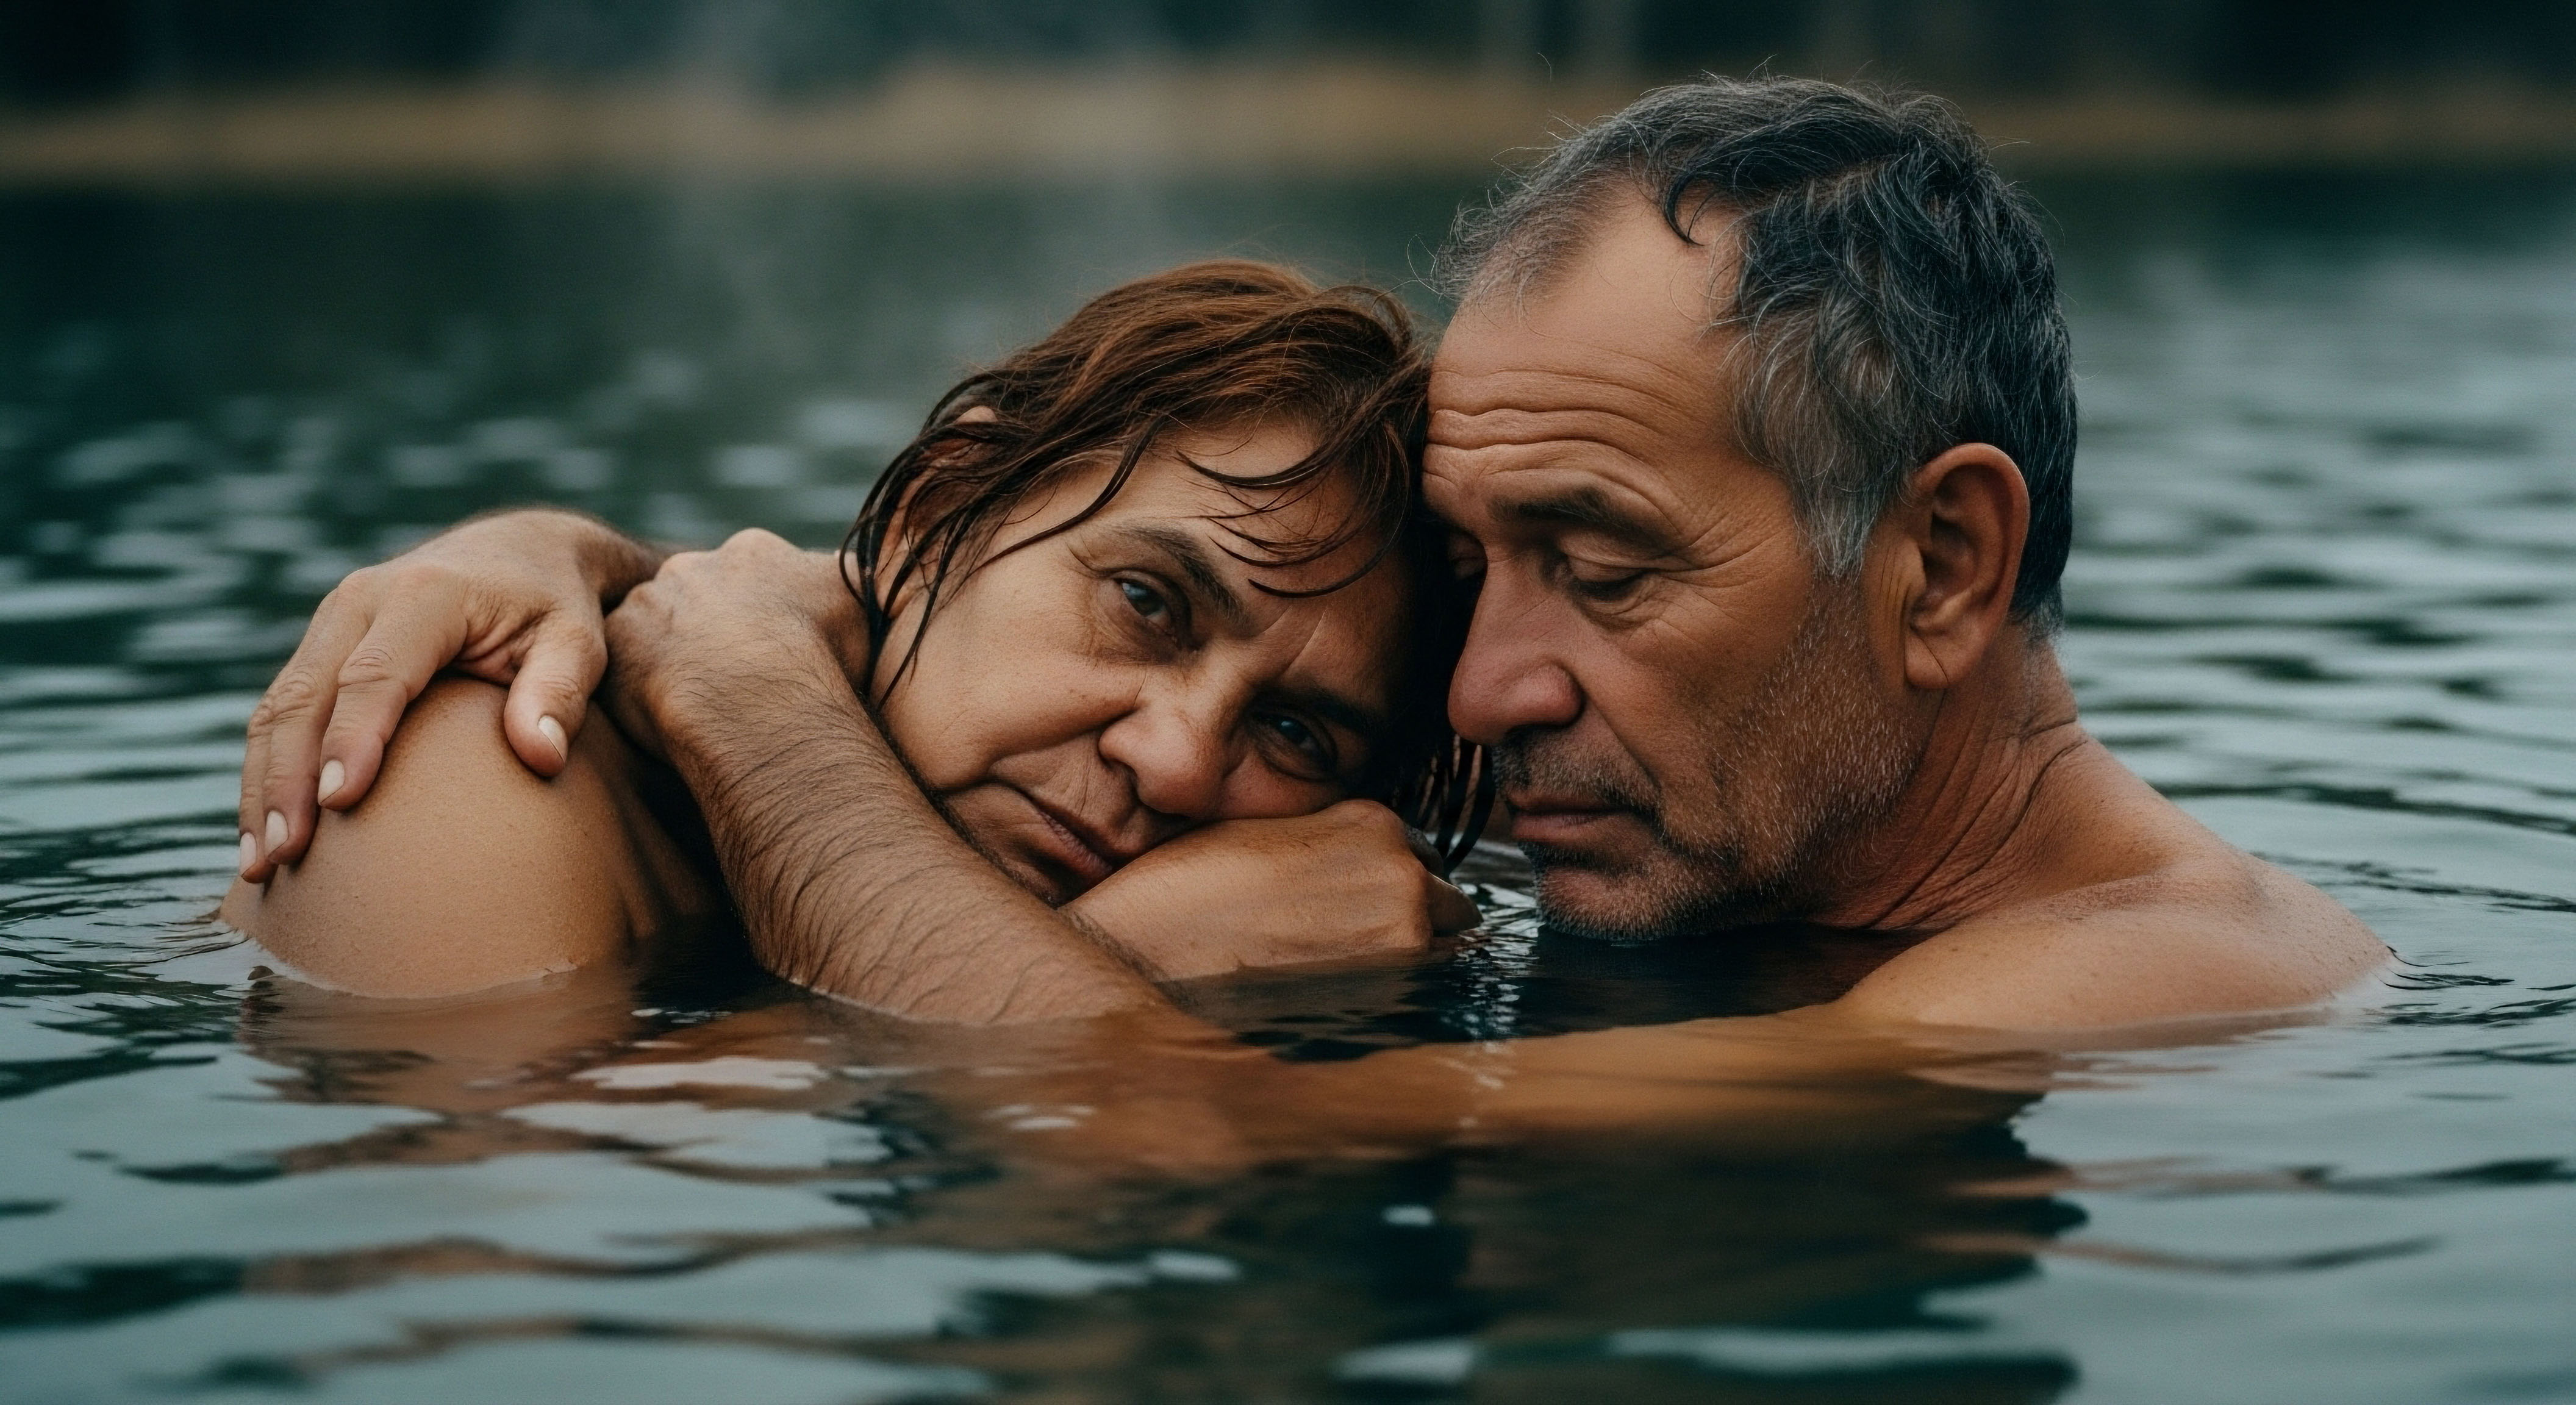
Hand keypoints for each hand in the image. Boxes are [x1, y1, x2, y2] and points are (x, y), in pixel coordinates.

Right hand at [238, 509, 658, 881]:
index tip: (340, 804)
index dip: (353, 738)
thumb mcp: (579, 642)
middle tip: (281, 858)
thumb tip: (541, 757)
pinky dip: (268, 769)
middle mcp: (362, 599)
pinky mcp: (322, 645)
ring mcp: (333, 620)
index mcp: (426, 595)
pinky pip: (282, 710)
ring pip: (279, 707)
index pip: (376, 674)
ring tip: (259, 864)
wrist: (522, 552)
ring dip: (262, 785)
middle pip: (307, 696)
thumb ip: (561, 692)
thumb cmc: (556, 608)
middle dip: (287, 780)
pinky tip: (267, 830)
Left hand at [600, 530, 862, 765]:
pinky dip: (639, 687)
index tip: (772, 654)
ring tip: (696, 706)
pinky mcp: (618, 641)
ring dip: (671, 657)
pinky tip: (666, 718)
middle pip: (700, 595)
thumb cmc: (821, 661)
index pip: (752, 576)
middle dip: (712, 630)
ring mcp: (651, 601)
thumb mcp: (864, 608)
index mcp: (756, 554)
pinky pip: (624, 662)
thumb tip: (867, 576)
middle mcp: (696, 564)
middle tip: (730, 682)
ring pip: (657, 626)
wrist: (758, 698)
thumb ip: (858, 584)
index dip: (764, 616)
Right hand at [1066, 800, 1481, 981]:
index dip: (1394, 877)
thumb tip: (1359, 874)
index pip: (1418, 852)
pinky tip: (1333, 994)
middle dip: (1419, 917)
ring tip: (1345, 968)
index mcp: (1375, 825)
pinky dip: (1388, 996)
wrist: (1153, 948)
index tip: (1367, 898)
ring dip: (1411, 958)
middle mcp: (1403, 877)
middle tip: (1361, 938)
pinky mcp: (1387, 998)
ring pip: (1442, 951)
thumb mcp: (1273, 835)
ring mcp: (1402, 940)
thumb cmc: (1194, 888)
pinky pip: (1413, 997)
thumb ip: (1334, 846)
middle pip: (1448, 902)